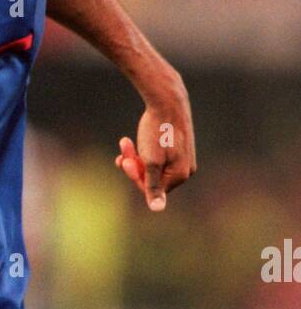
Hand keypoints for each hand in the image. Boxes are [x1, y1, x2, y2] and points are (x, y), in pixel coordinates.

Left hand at [115, 78, 196, 211]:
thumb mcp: (151, 161)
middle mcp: (185, 169)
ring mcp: (182, 158)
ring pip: (152, 165)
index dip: (135, 176)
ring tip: (124, 142)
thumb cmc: (158, 130)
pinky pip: (157, 155)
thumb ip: (152, 186)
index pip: (151, 189)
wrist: (167, 99)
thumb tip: (157, 210)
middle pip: (152, 177)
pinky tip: (129, 141)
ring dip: (135, 156)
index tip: (124, 161)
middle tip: (123, 149)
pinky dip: (143, 150)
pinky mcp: (178, 146)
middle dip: (134, 165)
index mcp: (181, 176)